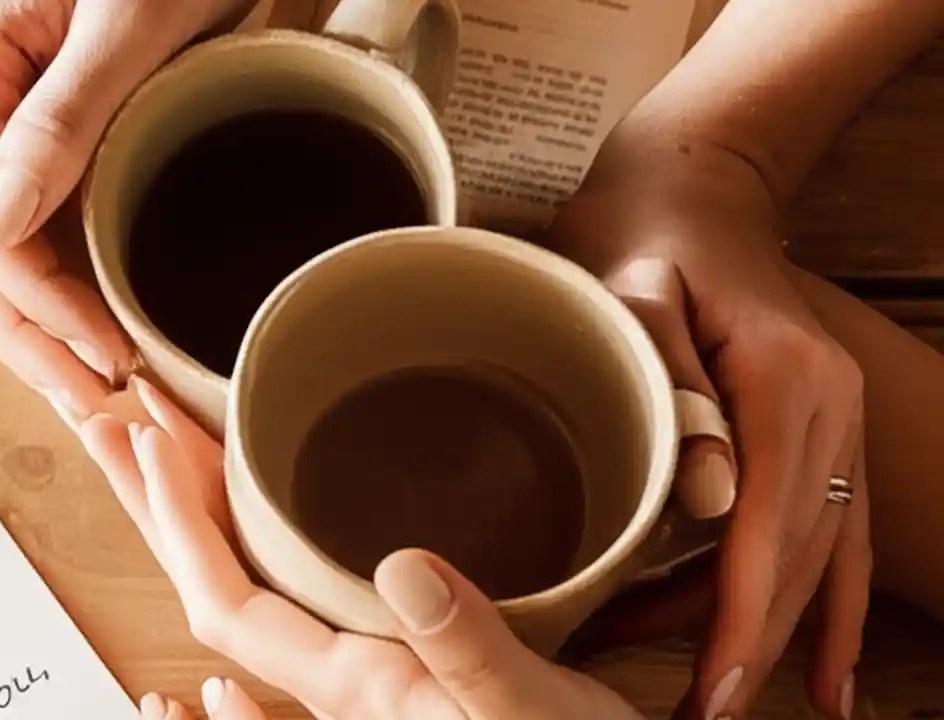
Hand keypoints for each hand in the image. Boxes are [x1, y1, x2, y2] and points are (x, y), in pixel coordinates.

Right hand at [0, 0, 248, 419]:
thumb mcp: (128, 20)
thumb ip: (60, 118)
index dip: (34, 301)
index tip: (100, 356)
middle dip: (23, 334)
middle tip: (89, 405)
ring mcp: (8, 116)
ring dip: (37, 323)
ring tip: (91, 390)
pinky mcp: (55, 130)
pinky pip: (39, 221)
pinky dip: (64, 284)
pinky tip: (95, 329)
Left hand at [78, 377, 643, 719]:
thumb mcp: (531, 710)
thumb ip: (469, 652)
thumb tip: (402, 571)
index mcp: (353, 683)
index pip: (227, 602)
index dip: (180, 524)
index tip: (157, 444)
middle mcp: (334, 675)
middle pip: (210, 588)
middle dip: (155, 505)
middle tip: (112, 424)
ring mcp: (352, 666)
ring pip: (241, 587)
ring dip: (188, 518)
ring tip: (152, 452)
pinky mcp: (382, 654)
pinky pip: (280, 604)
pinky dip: (239, 562)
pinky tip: (229, 555)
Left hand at [546, 128, 870, 718]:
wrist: (688, 187)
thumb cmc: (642, 237)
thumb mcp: (631, 292)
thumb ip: (671, 386)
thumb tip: (714, 502)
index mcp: (786, 380)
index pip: (772, 524)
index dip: (747, 618)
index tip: (722, 694)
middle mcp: (829, 407)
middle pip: (806, 551)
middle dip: (761, 644)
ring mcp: (834, 418)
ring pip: (820, 548)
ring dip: (783, 630)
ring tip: (737, 702)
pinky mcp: (818, 426)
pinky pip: (828, 525)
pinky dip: (819, 598)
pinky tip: (815, 663)